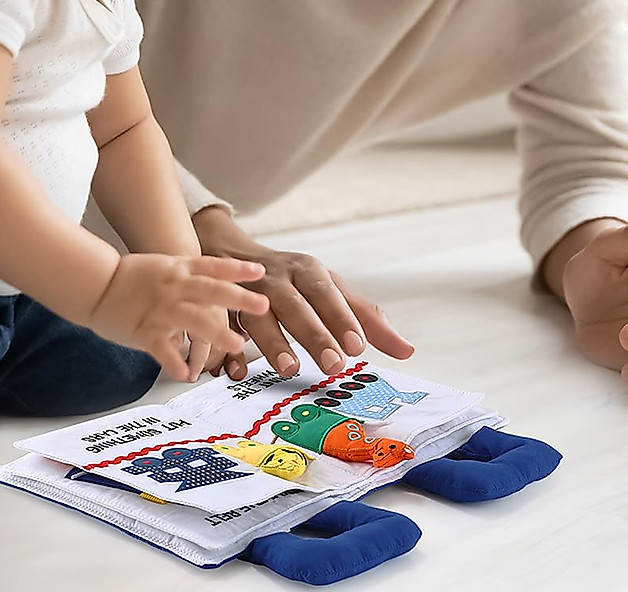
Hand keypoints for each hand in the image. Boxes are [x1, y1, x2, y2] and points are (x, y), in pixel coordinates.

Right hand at [88, 253, 267, 380]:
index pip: (212, 267)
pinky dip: (176, 363)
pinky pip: (164, 349)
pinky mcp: (145, 331)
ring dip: (216, 332)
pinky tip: (187, 375)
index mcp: (178, 269)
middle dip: (238, 298)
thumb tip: (213, 288)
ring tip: (237, 345)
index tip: (260, 272)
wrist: (95, 282)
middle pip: (211, 291)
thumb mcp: (163, 266)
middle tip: (263, 304)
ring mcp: (160, 309)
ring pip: (193, 320)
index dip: (237, 269)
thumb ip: (188, 276)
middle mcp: (173, 287)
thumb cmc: (129, 276)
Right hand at [194, 207, 414, 381]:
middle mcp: (276, 278)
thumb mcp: (330, 290)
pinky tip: (236, 371)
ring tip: (290, 368)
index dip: (341, 319)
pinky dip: (226, 350)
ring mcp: (245, 293)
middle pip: (295, 304)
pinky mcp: (220, 309)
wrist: (232, 255)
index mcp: (306, 270)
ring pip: (257, 315)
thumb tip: (407, 351)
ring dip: (272, 341)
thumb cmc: (294, 281)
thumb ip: (365, 319)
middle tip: (333, 364)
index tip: (358, 347)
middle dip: (314, 333)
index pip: (326, 292)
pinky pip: (221, 328)